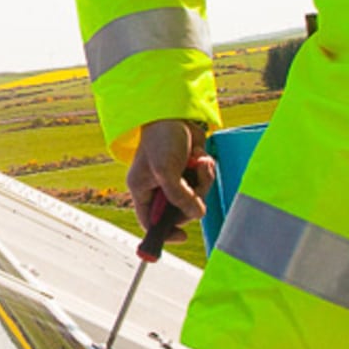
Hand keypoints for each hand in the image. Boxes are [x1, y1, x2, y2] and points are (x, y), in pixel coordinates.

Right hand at [125, 119, 215, 243]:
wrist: (175, 112)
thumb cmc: (161, 138)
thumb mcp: (166, 170)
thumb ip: (179, 197)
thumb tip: (196, 213)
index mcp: (142, 189)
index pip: (149, 221)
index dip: (164, 232)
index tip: (181, 236)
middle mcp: (157, 187)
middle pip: (178, 212)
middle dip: (191, 199)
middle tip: (194, 188)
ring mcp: (175, 179)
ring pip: (196, 197)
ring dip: (202, 182)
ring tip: (199, 163)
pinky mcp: (189, 170)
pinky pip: (204, 182)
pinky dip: (206, 171)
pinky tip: (201, 156)